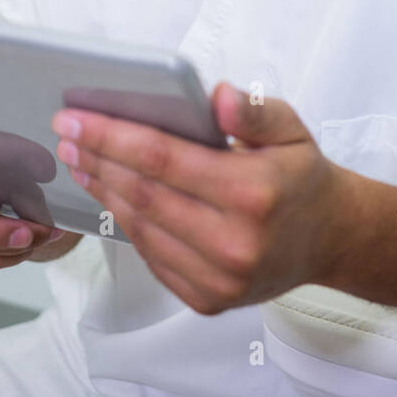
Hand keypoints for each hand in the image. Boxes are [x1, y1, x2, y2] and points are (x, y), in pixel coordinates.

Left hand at [51, 83, 349, 312]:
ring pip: (141, 228)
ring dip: (104, 192)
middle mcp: (234, 243)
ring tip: (82, 161)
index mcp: (253, 193)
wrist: (330, 239)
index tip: (74, 117)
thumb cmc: (301, 176)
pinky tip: (112, 196)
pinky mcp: (207, 300)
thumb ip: (253, 110)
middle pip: (143, 194)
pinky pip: (152, 256)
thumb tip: (216, 96)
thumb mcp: (290, 128)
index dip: (111, 136)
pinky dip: (127, 224)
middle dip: (97, 159)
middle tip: (66, 134)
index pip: (163, 159)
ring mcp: (219, 279)